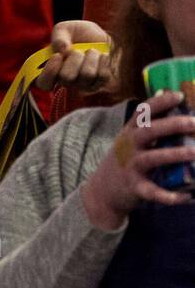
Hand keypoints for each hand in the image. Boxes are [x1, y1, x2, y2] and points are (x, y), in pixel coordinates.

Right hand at [34, 19, 115, 92]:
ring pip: (86, 75)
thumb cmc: (81, 34)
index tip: (57, 56)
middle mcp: (68, 81)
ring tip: (91, 51)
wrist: (104, 37)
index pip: (44, 83)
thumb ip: (58, 37)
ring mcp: (86, 85)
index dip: (49, 72)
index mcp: (54, 70)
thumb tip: (63, 50)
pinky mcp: (102, 84)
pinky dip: (102, 59)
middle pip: (66, 78)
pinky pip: (102, 75)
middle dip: (74, 58)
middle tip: (78, 51)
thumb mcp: (65, 29)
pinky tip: (102, 56)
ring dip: (90, 57)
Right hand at [80, 90, 194, 229]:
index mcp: (130, 131)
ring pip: (153, 158)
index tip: (179, 95)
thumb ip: (147, 119)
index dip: (160, 102)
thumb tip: (164, 91)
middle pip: (149, 131)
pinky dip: (168, 195)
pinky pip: (152, 191)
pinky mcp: (135, 187)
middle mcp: (129, 146)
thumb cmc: (126, 159)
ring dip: (175, 154)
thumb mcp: (131, 138)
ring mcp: (131, 166)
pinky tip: (187, 196)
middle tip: (194, 122)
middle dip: (172, 125)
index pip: (143, 112)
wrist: (103, 190)